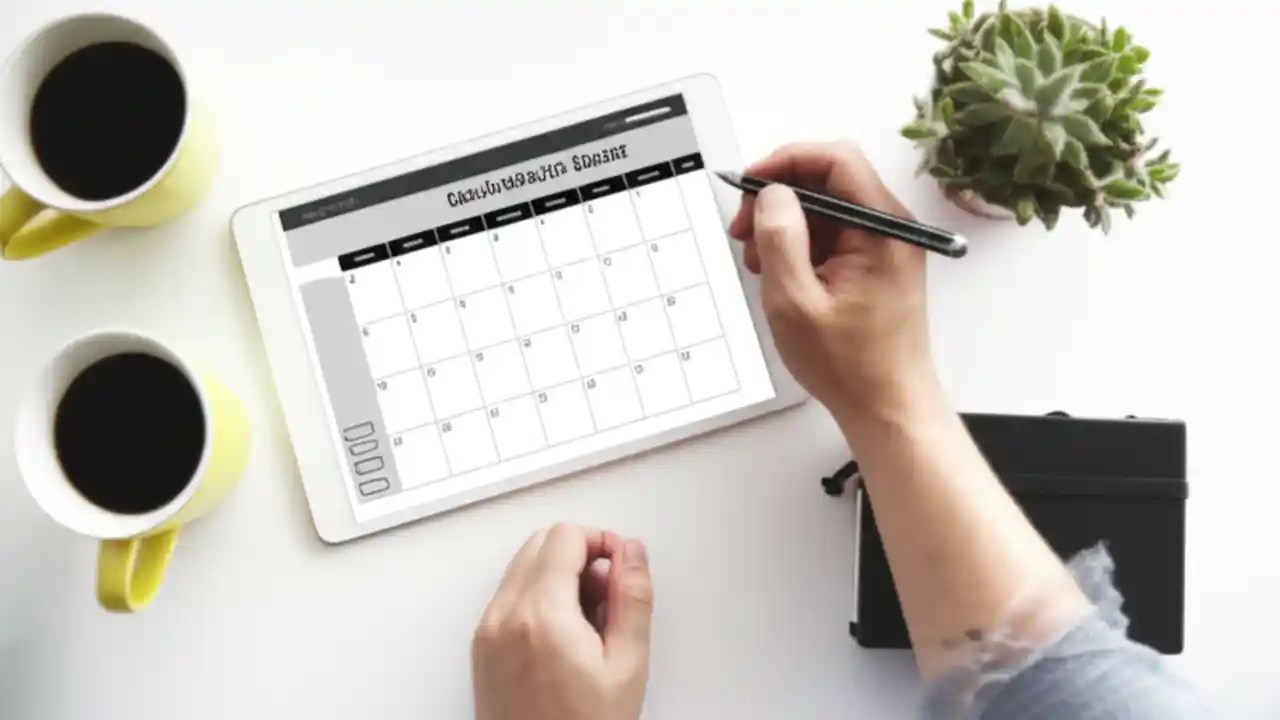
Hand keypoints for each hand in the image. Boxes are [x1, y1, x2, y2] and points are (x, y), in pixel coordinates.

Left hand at [472, 524, 652, 719]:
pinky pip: (510, 597)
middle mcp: (504, 618)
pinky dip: (539, 598)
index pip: (566, 537)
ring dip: (559, 576)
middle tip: (609, 594)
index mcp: (540, 616)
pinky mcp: (481, 648)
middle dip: (580, 555)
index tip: (621, 565)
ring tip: (591, 622)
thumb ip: (633, 598)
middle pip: (540, 543)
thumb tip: (632, 554)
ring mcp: (487, 633)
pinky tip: (567, 635)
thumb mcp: (627, 666)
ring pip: (523, 567)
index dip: (601, 541)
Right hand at [728, 141, 939, 424]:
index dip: (787, 161)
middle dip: (779, 196)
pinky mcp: (874, 262)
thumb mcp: (796, 302)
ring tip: (758, 261)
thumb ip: (781, 240)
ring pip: (826, 207)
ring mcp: (884, 244)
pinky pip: (832, 233)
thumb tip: (772, 193)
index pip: (836, 160)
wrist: (887, 406)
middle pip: (829, 178)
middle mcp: (890, 227)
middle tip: (744, 230)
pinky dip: (800, 243)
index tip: (749, 184)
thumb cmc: (849, 365)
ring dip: (785, 223)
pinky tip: (779, 272)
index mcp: (882, 229)